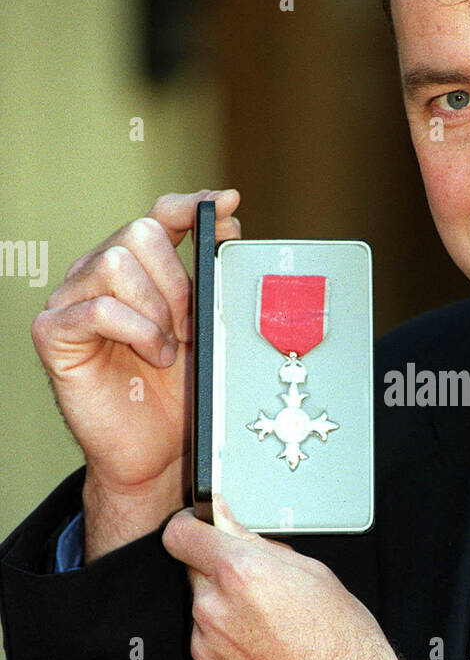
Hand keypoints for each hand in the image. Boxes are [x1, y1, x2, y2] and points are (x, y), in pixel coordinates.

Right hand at [31, 189, 241, 556]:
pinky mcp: (53, 333)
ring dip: (155, 310)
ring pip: (114, 263)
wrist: (158, 454)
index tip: (227, 206)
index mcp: (137, 269)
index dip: (191, 205)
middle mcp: (98, 276)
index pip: (158, 214)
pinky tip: (151, 357)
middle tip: (189, 326)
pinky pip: (97, 308)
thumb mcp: (207, 326)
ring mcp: (71, 302)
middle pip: (138, 232)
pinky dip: (135, 331)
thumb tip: (228, 218)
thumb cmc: (179, 394)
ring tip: (167, 349)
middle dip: (177, 280)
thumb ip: (211, 274)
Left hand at [162, 497, 413, 659]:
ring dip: (226, 611)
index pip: (182, 534)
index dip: (193, 527)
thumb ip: (261, 545)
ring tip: (275, 628)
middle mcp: (213, 610)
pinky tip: (267, 654)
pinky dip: (228, 646)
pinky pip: (207, 647)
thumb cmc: (346, 647)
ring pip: (203, 611)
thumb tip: (231, 524)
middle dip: (221, 573)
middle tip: (263, 586)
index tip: (203, 529)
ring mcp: (206, 648)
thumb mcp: (316, 575)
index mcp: (240, 574)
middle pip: (194, 572)